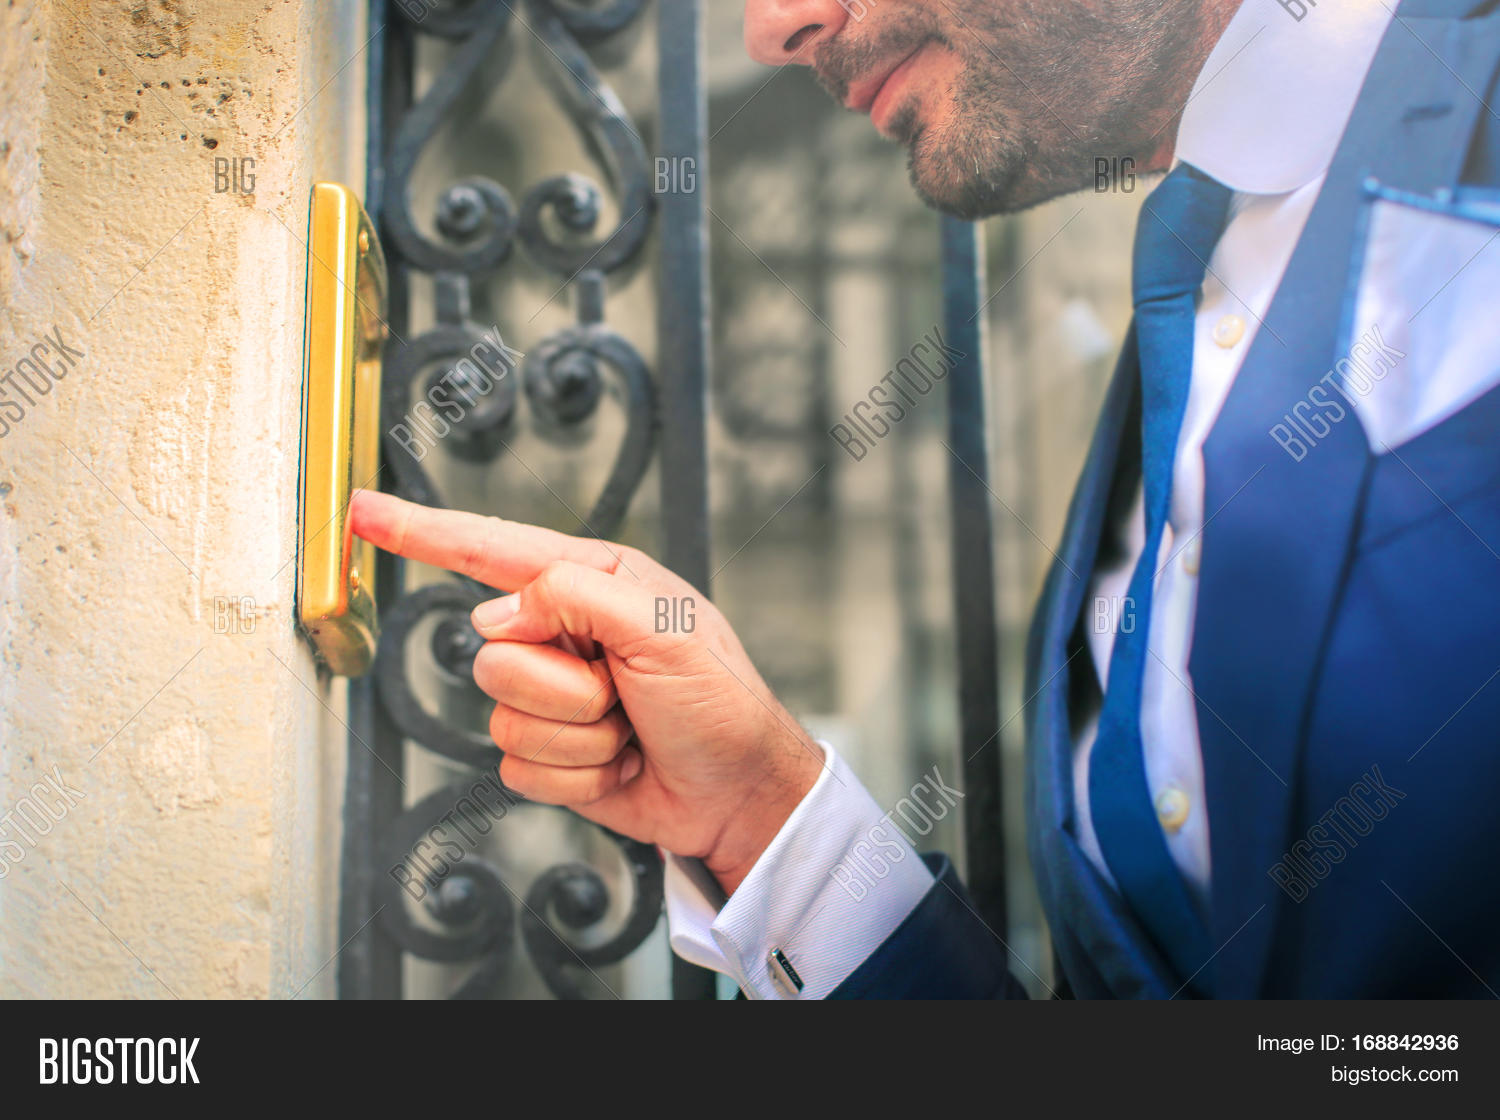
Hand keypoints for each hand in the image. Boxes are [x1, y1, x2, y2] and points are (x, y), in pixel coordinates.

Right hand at [349, 490, 825, 893]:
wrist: (739, 792)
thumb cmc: (721, 702)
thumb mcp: (665, 628)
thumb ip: (576, 596)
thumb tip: (496, 614)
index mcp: (592, 582)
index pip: (490, 549)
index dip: (422, 531)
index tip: (363, 511)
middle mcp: (563, 633)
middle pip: (493, 655)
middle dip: (563, 689)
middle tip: (622, 694)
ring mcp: (551, 696)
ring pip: (504, 717)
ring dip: (578, 737)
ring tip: (628, 731)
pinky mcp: (546, 751)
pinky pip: (518, 767)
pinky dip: (574, 775)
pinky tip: (616, 765)